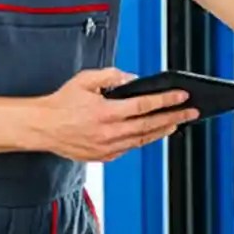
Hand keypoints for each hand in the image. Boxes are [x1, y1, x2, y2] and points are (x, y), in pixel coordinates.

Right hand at [32, 67, 198, 161]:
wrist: (42, 128)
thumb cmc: (62, 103)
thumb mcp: (85, 80)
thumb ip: (110, 77)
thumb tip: (132, 79)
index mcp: (106, 112)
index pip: (144, 105)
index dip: (166, 100)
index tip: (182, 96)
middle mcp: (109, 132)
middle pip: (150, 125)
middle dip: (174, 117)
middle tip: (191, 112)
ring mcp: (108, 147)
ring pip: (143, 139)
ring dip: (162, 131)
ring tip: (177, 123)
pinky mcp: (104, 156)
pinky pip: (130, 147)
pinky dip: (143, 139)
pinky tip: (152, 132)